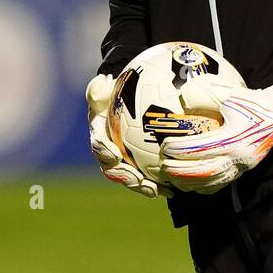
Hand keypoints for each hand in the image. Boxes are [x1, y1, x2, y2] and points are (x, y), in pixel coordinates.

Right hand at [86, 73, 171, 198]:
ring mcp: (124, 162)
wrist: (130, 102)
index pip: (99, 145)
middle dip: (125, 177)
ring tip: (156, 190)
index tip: (114, 155)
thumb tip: (101, 82)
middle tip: (138, 180)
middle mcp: (109, 153)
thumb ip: (99, 88)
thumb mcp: (105, 88)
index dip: (104, 152)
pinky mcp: (139, 167)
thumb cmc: (117, 94)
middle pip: (114, 169)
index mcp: (99, 135)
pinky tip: (173, 188)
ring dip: (142, 186)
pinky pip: (148, 177)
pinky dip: (159, 184)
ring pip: (131, 178)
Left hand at [161, 63, 272, 194]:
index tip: (165, 145)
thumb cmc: (253, 102)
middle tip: (164, 165)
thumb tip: (183, 96)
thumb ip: (206, 94)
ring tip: (172, 178)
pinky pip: (222, 183)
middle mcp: (237, 156)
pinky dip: (205, 187)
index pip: (200, 148)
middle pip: (204, 170)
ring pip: (213, 181)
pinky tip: (191, 186)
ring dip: (190, 182)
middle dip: (181, 170)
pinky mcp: (245, 169)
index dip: (180, 149)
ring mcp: (242, 165)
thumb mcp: (230, 94)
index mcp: (232, 138)